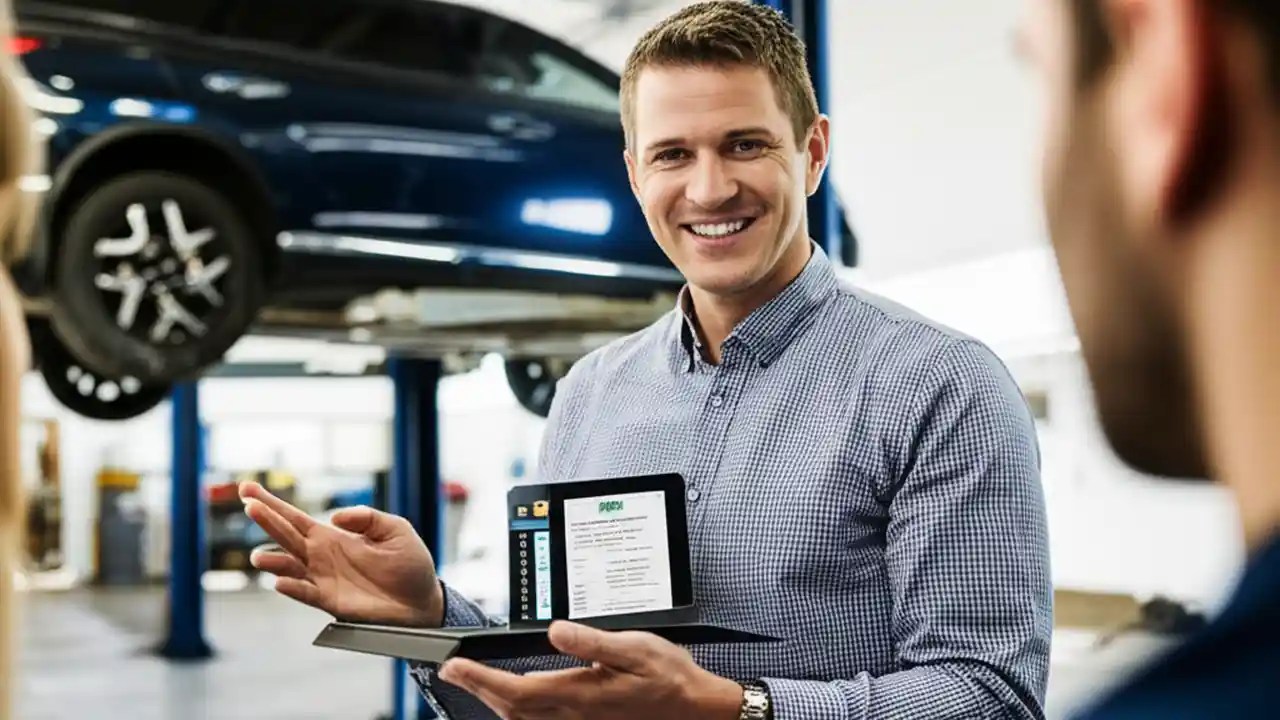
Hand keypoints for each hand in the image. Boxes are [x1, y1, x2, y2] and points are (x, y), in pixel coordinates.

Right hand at [239, 481, 443, 626]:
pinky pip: (307, 593)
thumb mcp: (395, 530)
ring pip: (290, 567)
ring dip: (273, 561)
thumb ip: (368, 518)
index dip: (272, 504)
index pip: (296, 518)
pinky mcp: (332, 601)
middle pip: (286, 536)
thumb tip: (337, 516)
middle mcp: (322, 557)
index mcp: (334, 537)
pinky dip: (293, 588)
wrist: (421, 601)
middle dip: (267, 520)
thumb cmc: (409, 564)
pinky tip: (280, 581)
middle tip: (249, 506)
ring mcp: (324, 579)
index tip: (248, 489)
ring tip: (259, 555)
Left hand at [436, 621, 742, 719]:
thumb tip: (555, 631)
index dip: (479, 680)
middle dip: (478, 690)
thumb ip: (591, 640)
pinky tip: (520, 698)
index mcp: (580, 694)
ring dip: (496, 702)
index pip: (515, 690)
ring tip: (478, 681)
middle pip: (511, 709)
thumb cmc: (670, 678)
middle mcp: (575, 715)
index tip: (454, 666)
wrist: (696, 710)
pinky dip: (521, 711)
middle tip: (454, 671)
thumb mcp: (634, 647)